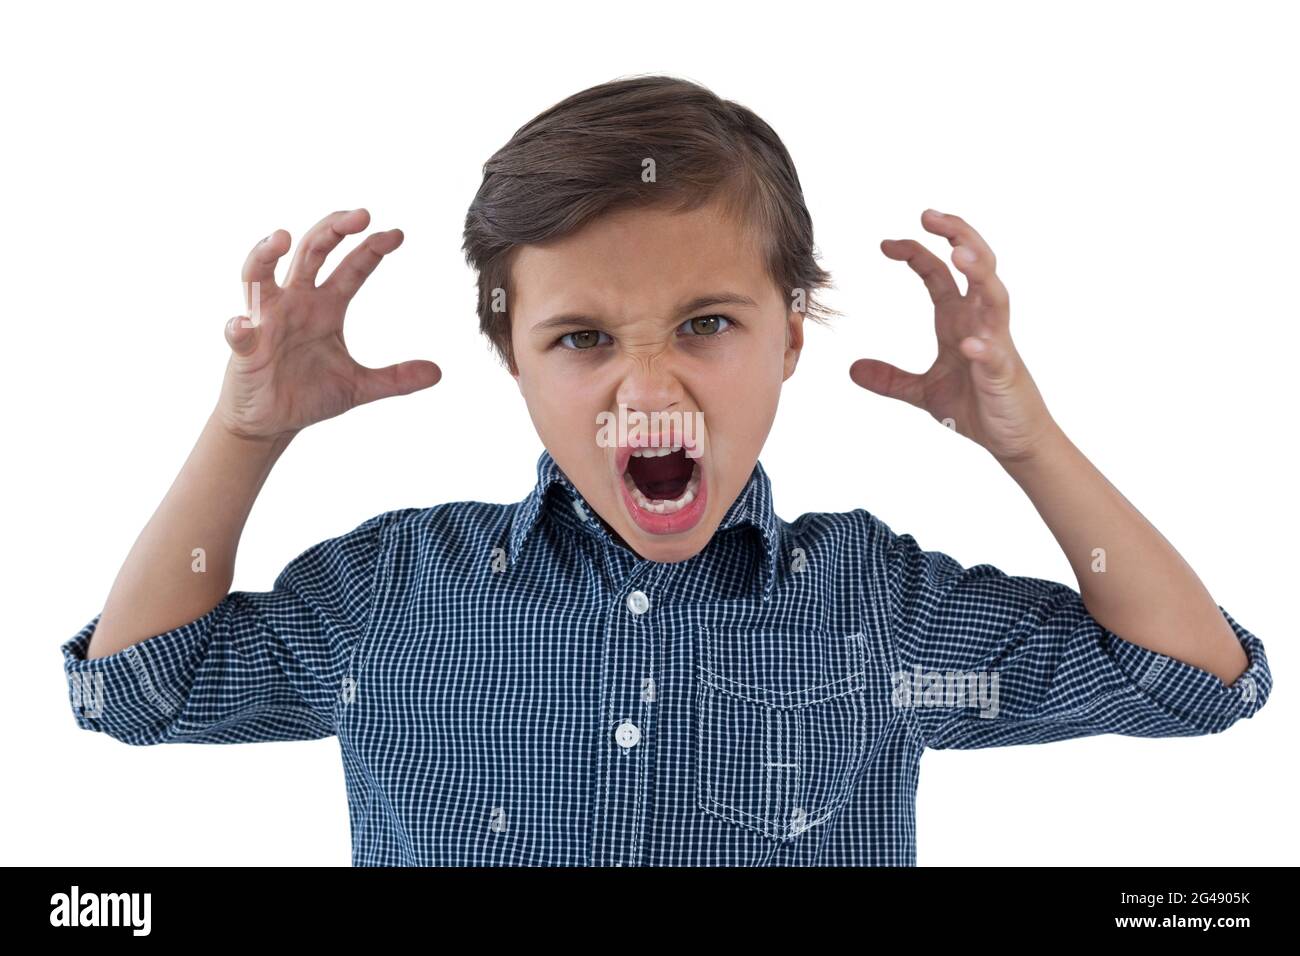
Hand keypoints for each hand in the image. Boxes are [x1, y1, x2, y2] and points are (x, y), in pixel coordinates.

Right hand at [215, 208, 440, 441]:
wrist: (271, 422)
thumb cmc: (308, 394)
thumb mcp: (360, 386)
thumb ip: (396, 379)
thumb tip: (437, 372)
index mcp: (326, 306)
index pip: (352, 268)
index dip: (372, 249)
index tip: (397, 234)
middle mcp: (296, 303)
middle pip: (312, 252)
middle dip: (334, 229)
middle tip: (362, 214)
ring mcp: (267, 321)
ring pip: (259, 276)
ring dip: (266, 253)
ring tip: (282, 237)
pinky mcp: (245, 348)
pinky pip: (239, 333)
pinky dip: (238, 328)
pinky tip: (243, 324)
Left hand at [850, 209, 1056, 463]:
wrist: (1013, 439)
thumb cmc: (977, 406)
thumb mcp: (923, 392)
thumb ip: (890, 379)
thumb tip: (853, 370)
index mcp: (959, 319)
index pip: (938, 273)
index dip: (915, 253)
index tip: (885, 243)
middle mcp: (980, 322)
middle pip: (976, 265)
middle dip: (957, 236)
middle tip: (929, 215)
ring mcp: (996, 344)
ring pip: (994, 296)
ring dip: (979, 273)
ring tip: (959, 255)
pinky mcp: (1004, 374)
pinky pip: (995, 355)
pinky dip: (984, 348)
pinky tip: (969, 345)